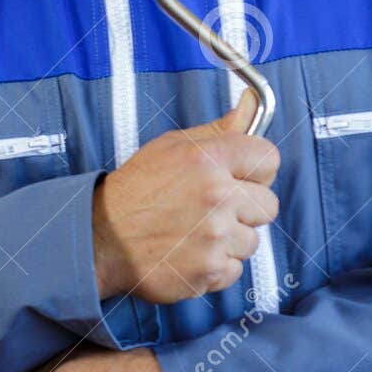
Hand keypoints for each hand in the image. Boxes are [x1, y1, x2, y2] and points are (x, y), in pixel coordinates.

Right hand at [91, 89, 278, 303]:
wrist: (103, 237)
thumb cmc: (137, 189)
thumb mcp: (173, 147)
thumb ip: (218, 130)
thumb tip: (251, 103)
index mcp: (207, 158)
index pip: (269, 158)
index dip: (257, 170)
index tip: (241, 178)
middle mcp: (216, 195)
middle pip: (268, 204)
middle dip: (245, 208)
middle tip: (211, 208)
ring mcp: (215, 235)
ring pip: (252, 240)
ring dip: (229, 240)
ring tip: (194, 232)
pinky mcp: (210, 269)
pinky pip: (235, 268)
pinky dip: (215, 265)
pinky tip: (189, 253)